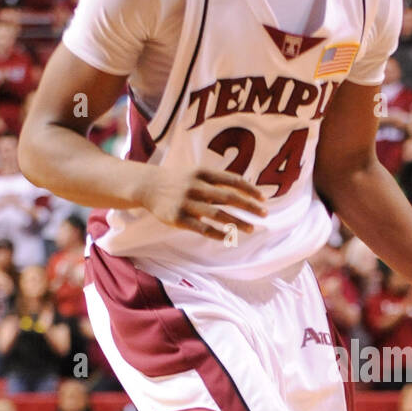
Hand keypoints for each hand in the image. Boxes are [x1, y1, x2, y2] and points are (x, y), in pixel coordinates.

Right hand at [140, 166, 267, 238]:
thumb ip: (216, 181)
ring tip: (251, 229)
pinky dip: (218, 233)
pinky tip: (230, 238)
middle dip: (249, 206)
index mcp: (202, 173)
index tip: (263, 198)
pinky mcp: (179, 218)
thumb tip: (242, 188)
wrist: (147, 186)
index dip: (249, 189)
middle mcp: (196, 186)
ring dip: (237, 222)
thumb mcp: (195, 173)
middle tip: (264, 214)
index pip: (232, 180)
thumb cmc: (177, 180)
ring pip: (218, 214)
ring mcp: (187, 203)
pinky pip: (202, 228)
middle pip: (228, 197)